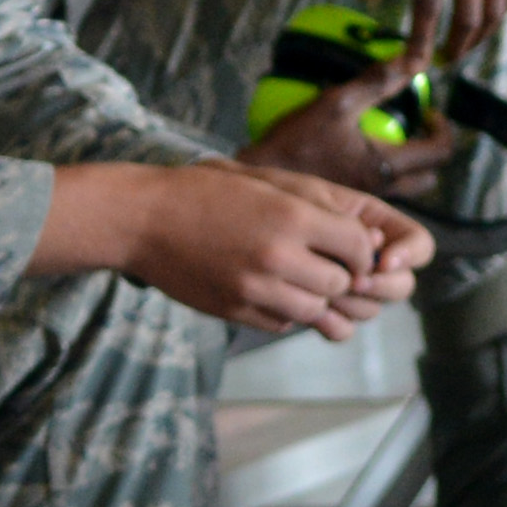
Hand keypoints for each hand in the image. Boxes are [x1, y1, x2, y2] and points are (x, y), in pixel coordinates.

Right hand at [41, 160, 430, 335]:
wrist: (141, 219)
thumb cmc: (204, 192)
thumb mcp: (265, 183)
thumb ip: (316, 207)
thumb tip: (365, 240)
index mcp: (291, 216)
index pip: (360, 247)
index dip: (362, 250)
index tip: (350, 247)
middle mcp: (278, 255)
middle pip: (341, 283)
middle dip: (341, 276)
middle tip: (325, 264)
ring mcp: (254, 288)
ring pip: (315, 311)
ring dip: (315, 298)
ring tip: (298, 279)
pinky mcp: (234, 310)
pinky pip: (281, 324)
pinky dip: (285, 312)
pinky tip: (269, 290)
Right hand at [242, 52, 455, 203]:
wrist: (261, 177)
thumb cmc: (297, 141)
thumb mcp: (336, 103)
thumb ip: (378, 81)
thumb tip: (414, 60)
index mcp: (387, 164)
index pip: (440, 151)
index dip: (444, 128)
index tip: (429, 111)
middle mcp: (384, 188)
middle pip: (430, 176)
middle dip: (432, 150)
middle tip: (416, 127)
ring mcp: (367, 198)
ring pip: (409, 186)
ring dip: (412, 163)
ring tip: (393, 139)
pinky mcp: (351, 201)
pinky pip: (385, 189)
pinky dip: (388, 171)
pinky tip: (364, 152)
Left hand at [363, 0, 506, 57]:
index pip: (429, 7)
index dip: (421, 42)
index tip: (412, 66)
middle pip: (468, 16)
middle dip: (454, 47)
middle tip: (442, 61)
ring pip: (496, 8)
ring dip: (480, 36)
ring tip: (463, 47)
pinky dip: (503, 10)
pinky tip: (489, 19)